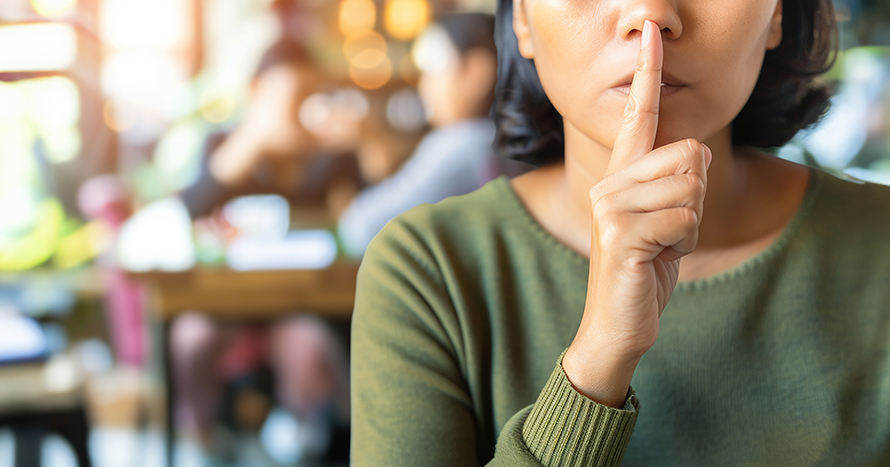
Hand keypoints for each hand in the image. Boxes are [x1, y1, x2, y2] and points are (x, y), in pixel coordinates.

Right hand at [563, 20, 710, 406]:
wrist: (618, 321)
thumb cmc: (646, 268)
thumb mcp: (666, 220)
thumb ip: (676, 182)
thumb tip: (697, 154)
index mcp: (621, 175)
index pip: (638, 117)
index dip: (646, 75)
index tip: (649, 34)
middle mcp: (610, 182)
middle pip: (691, 153)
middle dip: (697, 197)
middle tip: (669, 230)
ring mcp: (611, 207)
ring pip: (692, 188)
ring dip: (690, 225)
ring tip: (662, 245)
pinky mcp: (620, 234)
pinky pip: (684, 221)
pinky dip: (684, 245)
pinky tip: (658, 260)